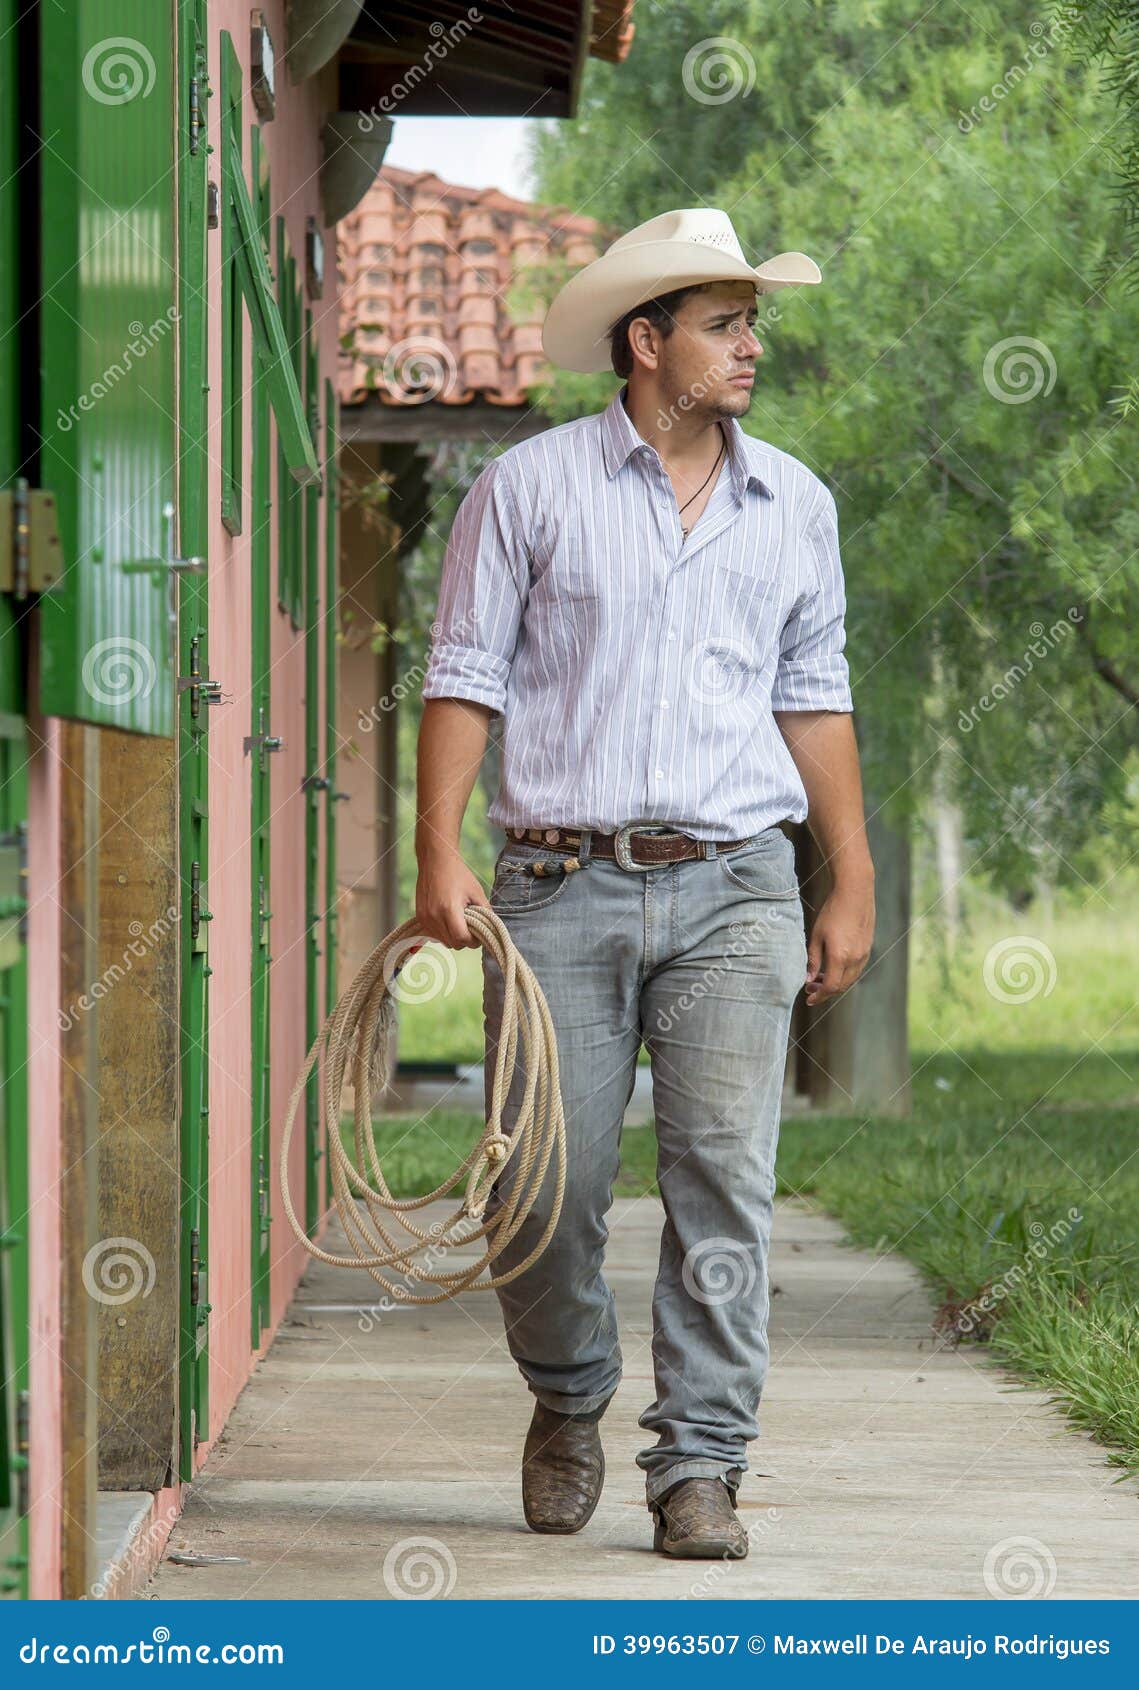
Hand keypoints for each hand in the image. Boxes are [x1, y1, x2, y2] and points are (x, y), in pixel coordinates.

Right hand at [415, 848, 491, 949]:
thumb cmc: (458, 874)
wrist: (435, 860)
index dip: (473, 941)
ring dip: (453, 937)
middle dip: (464, 940)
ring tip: (459, 922)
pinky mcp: (419, 916)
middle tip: (471, 929)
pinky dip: (443, 932)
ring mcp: (424, 917)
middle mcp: (434, 916)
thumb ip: (485, 912)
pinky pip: (434, 934)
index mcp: (449, 909)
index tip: (478, 935)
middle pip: (452, 943)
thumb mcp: (477, 892)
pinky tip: (449, 919)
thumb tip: (491, 929)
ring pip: (443, 941)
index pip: (461, 939)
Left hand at [804, 879, 874, 1004]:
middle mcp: (855, 959)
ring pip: (850, 979)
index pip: (830, 987)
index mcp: (840, 957)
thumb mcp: (816, 935)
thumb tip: (809, 979)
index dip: (819, 996)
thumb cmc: (832, 912)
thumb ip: (813, 959)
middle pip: (841, 986)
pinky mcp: (868, 948)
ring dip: (836, 983)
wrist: (855, 893)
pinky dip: (844, 974)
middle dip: (826, 992)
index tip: (809, 999)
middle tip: (811, 988)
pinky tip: (834, 967)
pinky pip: (856, 969)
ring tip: (820, 978)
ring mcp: (864, 954)